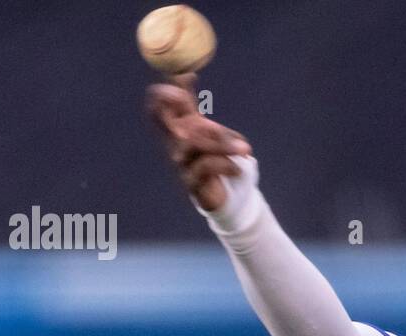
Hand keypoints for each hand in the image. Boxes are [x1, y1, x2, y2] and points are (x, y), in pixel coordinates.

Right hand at [146, 73, 250, 210]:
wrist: (226, 194)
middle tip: (200, 109)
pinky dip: (226, 164)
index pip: (158, 110)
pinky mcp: (190, 183)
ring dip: (221, 144)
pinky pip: (206, 166)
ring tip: (246, 149)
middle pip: (172, 124)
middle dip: (181, 111)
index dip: (163, 97)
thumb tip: (186, 72)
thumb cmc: (214, 157)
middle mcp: (173, 145)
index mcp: (176, 130)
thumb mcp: (208, 129)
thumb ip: (195, 106)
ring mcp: (179, 164)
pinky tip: (238, 168)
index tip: (183, 83)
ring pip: (194, 143)